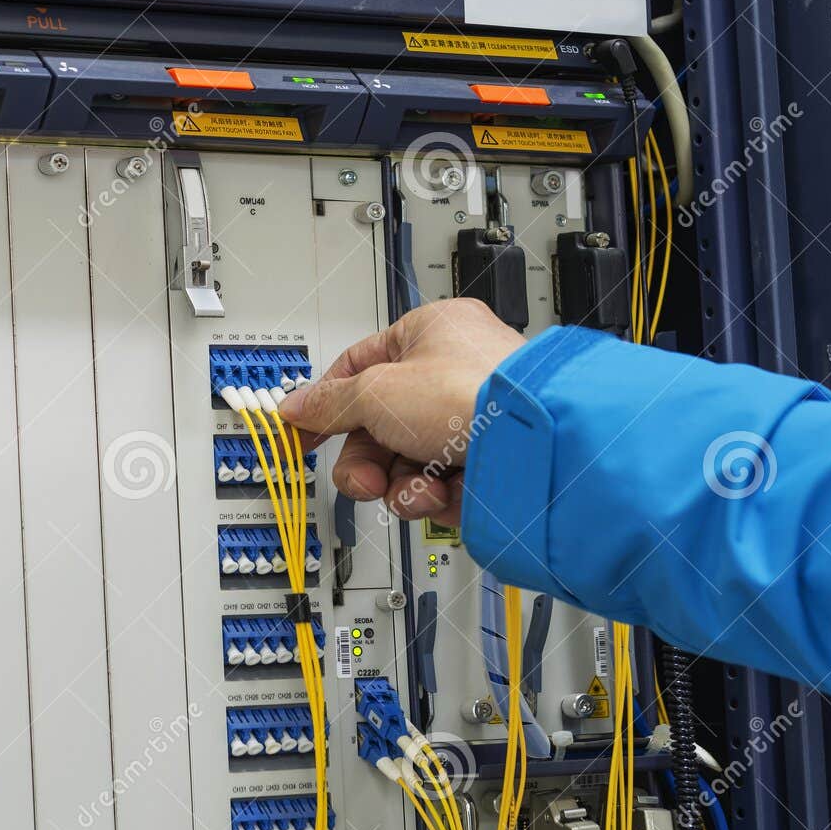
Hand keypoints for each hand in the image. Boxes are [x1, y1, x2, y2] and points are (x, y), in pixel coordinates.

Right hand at [279, 299, 523, 524]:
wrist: (536, 447)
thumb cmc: (475, 393)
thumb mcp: (378, 392)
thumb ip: (330, 403)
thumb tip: (295, 407)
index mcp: (432, 333)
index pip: (361, 366)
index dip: (329, 403)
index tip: (304, 434)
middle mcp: (455, 373)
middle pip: (382, 425)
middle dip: (368, 462)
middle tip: (362, 480)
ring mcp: (474, 419)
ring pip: (409, 461)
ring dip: (403, 484)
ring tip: (420, 489)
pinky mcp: (490, 462)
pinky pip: (442, 484)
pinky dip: (437, 496)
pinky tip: (447, 495)